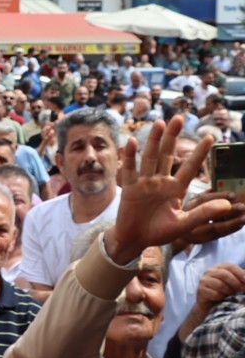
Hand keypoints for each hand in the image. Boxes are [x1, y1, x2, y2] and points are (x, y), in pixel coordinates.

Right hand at [104, 117, 241, 264]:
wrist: (135, 240)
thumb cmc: (160, 232)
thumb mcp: (184, 224)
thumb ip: (203, 213)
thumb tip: (227, 205)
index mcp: (176, 189)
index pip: (190, 168)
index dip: (200, 153)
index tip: (210, 137)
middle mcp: (161, 182)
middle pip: (168, 155)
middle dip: (173, 137)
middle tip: (179, 117)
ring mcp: (145, 183)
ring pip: (151, 157)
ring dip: (154, 140)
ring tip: (160, 123)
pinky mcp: (130, 188)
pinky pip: (131, 169)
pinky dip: (130, 155)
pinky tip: (132, 141)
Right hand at [177, 191, 244, 246]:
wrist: (178, 233)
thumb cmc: (189, 214)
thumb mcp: (194, 203)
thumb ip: (206, 196)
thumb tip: (220, 187)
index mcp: (186, 206)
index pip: (201, 200)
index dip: (217, 196)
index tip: (233, 195)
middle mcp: (186, 220)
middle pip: (208, 216)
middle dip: (227, 211)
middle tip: (242, 207)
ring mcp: (193, 232)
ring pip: (215, 229)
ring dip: (232, 223)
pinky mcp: (201, 240)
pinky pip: (218, 235)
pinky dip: (230, 230)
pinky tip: (240, 225)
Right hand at [193, 263, 244, 318]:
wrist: (210, 304)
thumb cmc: (225, 292)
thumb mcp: (234, 284)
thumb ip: (241, 280)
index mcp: (219, 267)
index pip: (230, 266)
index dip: (240, 273)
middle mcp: (210, 271)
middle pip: (224, 274)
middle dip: (235, 283)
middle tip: (240, 290)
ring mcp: (204, 280)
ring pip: (220, 285)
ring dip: (228, 292)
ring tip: (230, 295)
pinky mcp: (200, 290)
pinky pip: (214, 294)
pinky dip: (220, 297)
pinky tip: (221, 299)